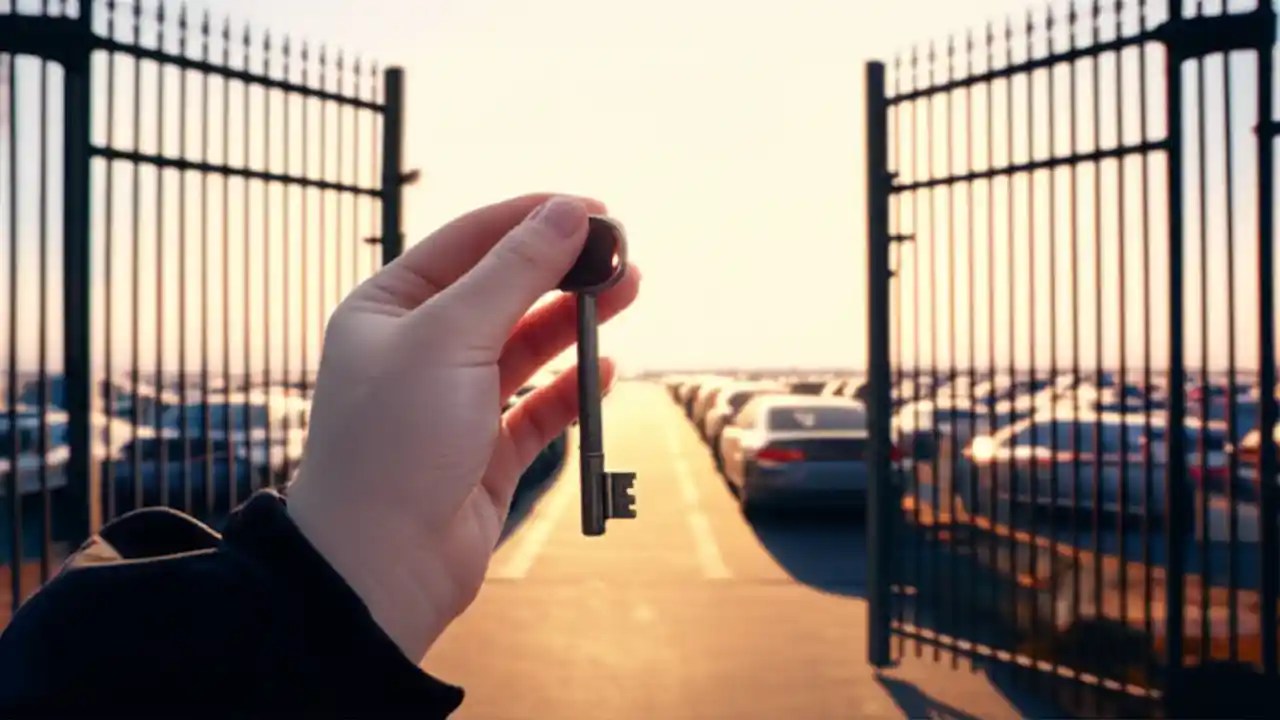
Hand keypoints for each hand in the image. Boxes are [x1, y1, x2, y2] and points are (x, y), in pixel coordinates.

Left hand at [285, 194, 640, 663]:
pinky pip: (539, 406)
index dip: (531, 219)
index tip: (593, 208)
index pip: (468, 241)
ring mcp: (453, 401)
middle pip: (503, 290)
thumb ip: (514, 272)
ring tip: (629, 292)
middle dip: (562, 270)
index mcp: (388, 308)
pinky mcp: (485, 451)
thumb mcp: (451, 338)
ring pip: (527, 345)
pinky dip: (573, 386)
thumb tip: (568, 212)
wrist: (379, 567)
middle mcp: (418, 349)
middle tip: (622, 254)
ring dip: (576, 321)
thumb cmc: (394, 443)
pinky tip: (606, 369)